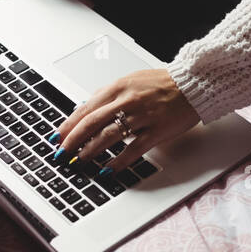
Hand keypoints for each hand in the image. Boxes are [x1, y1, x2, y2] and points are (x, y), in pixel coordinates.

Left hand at [52, 68, 199, 174]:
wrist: (192, 82)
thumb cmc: (162, 83)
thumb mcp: (130, 81)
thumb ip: (108, 95)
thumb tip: (85, 109)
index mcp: (118, 87)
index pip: (86, 108)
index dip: (69, 125)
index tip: (58, 137)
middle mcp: (127, 100)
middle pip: (92, 122)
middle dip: (73, 140)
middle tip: (62, 153)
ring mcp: (142, 116)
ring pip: (109, 136)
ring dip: (90, 151)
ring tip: (79, 162)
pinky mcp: (157, 130)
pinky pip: (133, 149)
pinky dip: (118, 161)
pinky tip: (108, 170)